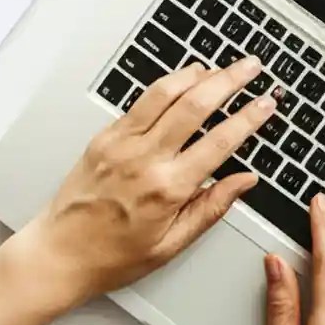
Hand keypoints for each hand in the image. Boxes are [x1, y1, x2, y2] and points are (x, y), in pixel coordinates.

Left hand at [1, 57, 276, 310]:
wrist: (59, 254)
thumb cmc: (111, 256)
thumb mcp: (172, 244)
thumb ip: (212, 208)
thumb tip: (244, 181)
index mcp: (166, 189)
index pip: (220, 142)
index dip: (249, 118)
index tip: (266, 105)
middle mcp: (144, 160)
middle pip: (195, 104)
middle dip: (229, 80)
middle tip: (251, 68)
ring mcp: (120, 144)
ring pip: (165, 93)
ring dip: (196, 74)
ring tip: (219, 67)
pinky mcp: (104, 137)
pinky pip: (140, 102)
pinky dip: (165, 85)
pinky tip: (181, 80)